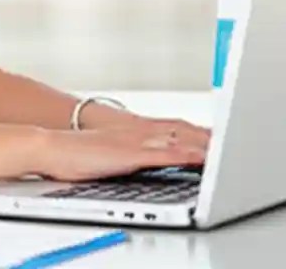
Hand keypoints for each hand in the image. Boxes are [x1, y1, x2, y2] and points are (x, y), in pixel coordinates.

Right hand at [34, 123, 209, 182]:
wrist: (52, 147)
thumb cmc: (75, 153)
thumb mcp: (108, 150)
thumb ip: (128, 151)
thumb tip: (139, 157)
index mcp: (134, 130)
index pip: (175, 127)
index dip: (198, 130)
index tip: (218, 134)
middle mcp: (139, 131)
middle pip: (182, 130)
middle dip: (208, 135)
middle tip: (234, 137)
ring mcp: (136, 141)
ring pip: (178, 139)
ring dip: (203, 143)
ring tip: (226, 147)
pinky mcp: (130, 154)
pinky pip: (164, 153)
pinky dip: (184, 154)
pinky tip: (199, 158)